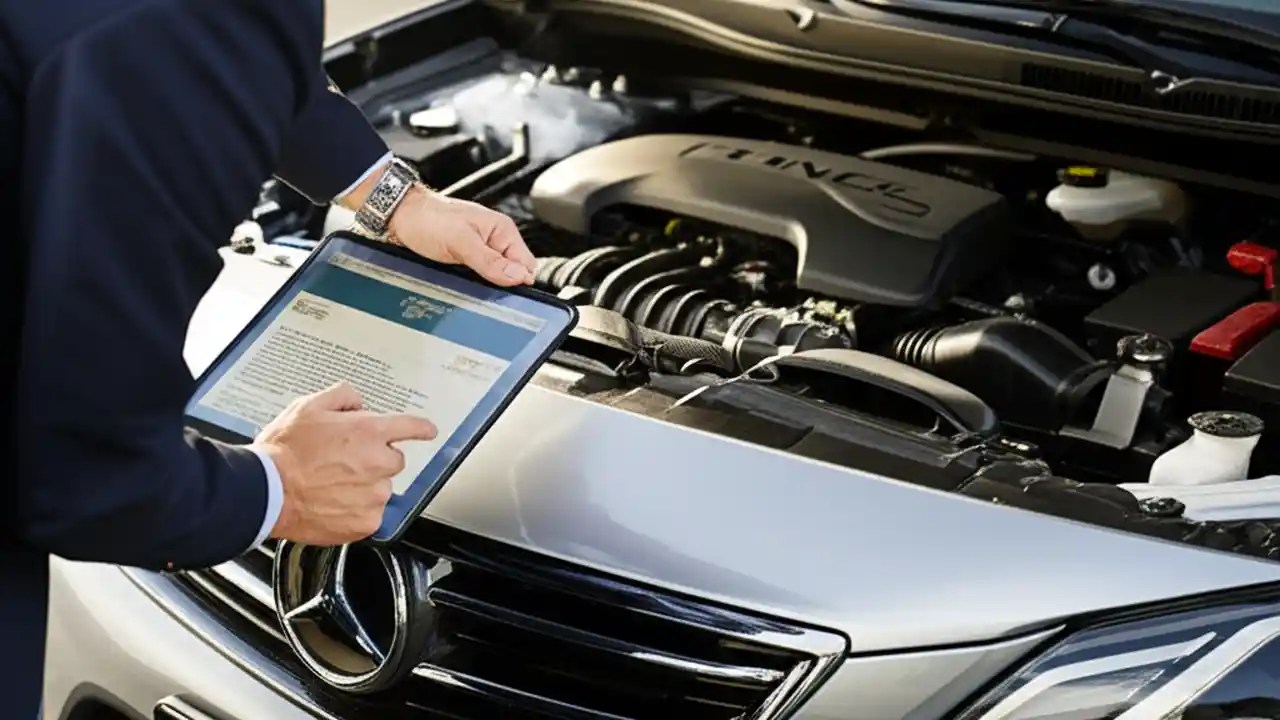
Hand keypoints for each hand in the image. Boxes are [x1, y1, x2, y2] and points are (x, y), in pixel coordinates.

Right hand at [253, 382, 436, 545]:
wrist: (266, 492)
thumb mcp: (308, 407)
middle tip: (344, 462)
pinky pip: (370, 513)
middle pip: (394, 460)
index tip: (428, 430)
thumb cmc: (283, 452)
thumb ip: (341, 397)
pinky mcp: (365, 522)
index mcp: (368, 432)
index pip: (410, 426)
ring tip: (331, 485)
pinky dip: (356, 510)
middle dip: (375, 459)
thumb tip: (355, 402)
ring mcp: (373, 496)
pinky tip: (332, 503)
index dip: (421, 427)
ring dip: (364, 486)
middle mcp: (377, 464)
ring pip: (380, 488)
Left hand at [389, 185, 536, 285]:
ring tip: (466, 279)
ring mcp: (481, 251)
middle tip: (479, 282)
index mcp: (502, 230)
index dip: (517, 279)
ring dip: (485, 284)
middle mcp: (495, 240)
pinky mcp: (468, 260)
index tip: (502, 288)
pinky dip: (473, 282)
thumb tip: (518, 277)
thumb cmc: (428, 219)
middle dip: (501, 283)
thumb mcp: (461, 242)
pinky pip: (480, 277)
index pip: (526, 263)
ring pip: (495, 277)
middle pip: (512, 273)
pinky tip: (461, 280)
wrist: (400, 217)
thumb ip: (491, 261)